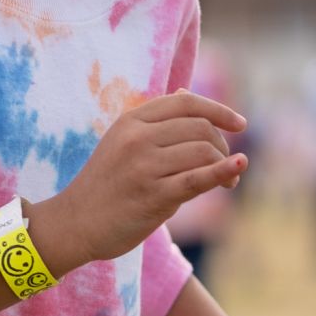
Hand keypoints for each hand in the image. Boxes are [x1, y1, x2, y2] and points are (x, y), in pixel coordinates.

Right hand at [55, 90, 247, 265]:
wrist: (75, 223)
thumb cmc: (104, 184)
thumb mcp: (121, 142)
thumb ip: (154, 121)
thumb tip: (186, 93)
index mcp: (130, 121)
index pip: (186, 103)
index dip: (218, 110)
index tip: (239, 124)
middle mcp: (137, 138)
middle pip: (200, 128)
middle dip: (222, 145)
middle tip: (226, 166)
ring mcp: (144, 167)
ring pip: (204, 151)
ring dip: (224, 166)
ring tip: (228, 183)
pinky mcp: (154, 196)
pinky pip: (198, 179)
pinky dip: (224, 172)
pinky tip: (238, 171)